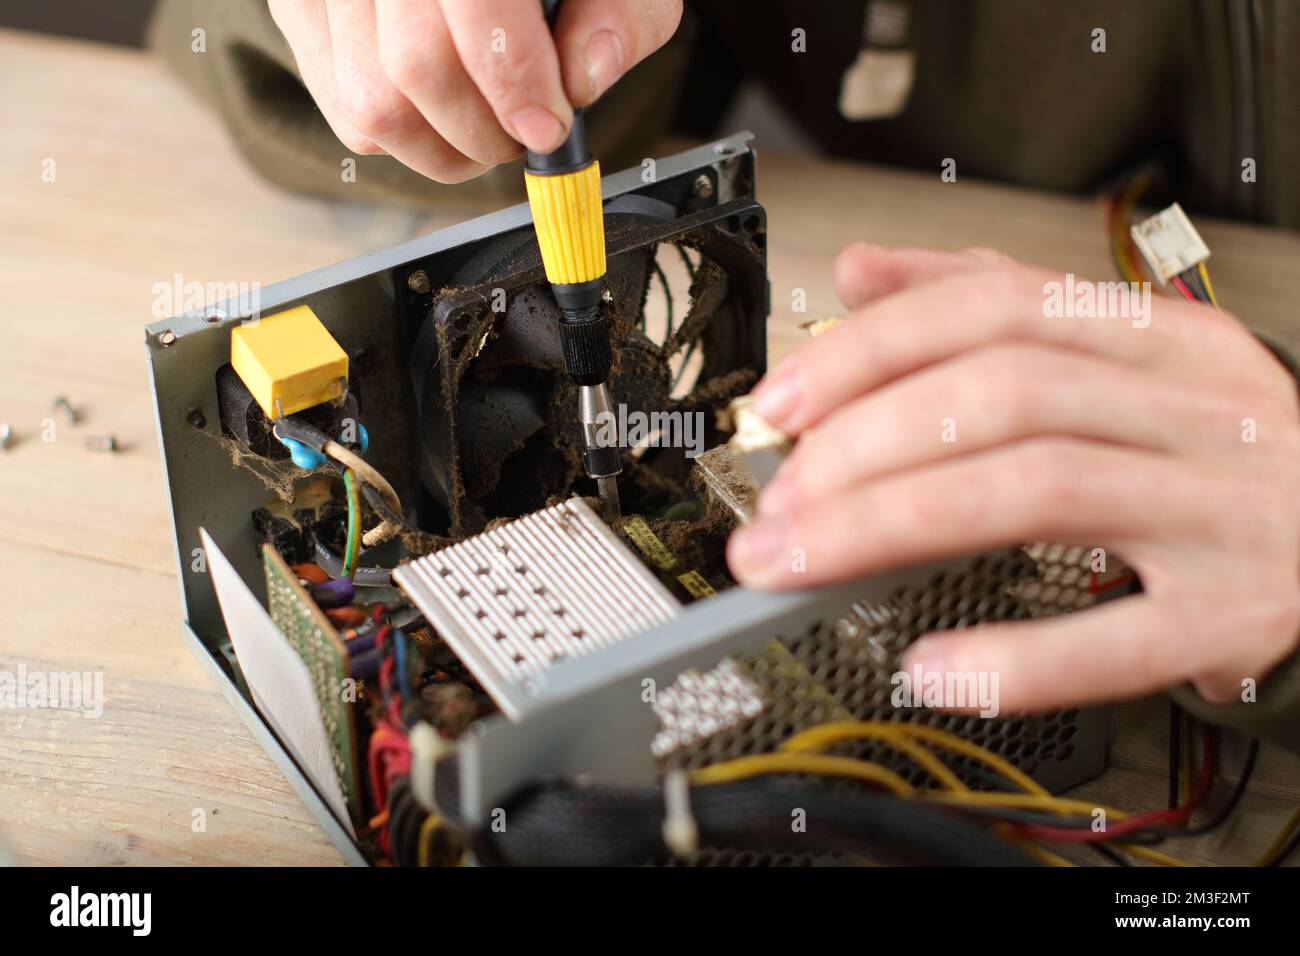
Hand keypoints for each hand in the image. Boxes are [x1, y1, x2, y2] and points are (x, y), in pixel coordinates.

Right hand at [269, 0, 680, 181]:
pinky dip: (408, 136)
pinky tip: (444, 110)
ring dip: (446, 146)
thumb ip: (618, 16)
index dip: (514, 80)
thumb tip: (583, 77)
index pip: (475, 3)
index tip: (547, 126)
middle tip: (525, 134)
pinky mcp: (300, 11)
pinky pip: (348, 113)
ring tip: (489, 128)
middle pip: (415, 66)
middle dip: (484, 129)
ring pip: (374, 104)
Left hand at [727, 243, 1299, 711]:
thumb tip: (864, 272)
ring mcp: (1223, 511)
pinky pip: (1117, 638)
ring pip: (1039, 489)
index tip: (781, 403)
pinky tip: (930, 668)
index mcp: (1160, 336)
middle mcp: (1197, 409)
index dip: (871, 351)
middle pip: (1005, 394)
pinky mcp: (1235, 614)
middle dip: (862, 444)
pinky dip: (1015, 658)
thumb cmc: (1217, 450)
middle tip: (777, 499)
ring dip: (893, 523)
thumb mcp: (1126, 357)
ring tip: (801, 559)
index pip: (996, 306)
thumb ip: (991, 304)